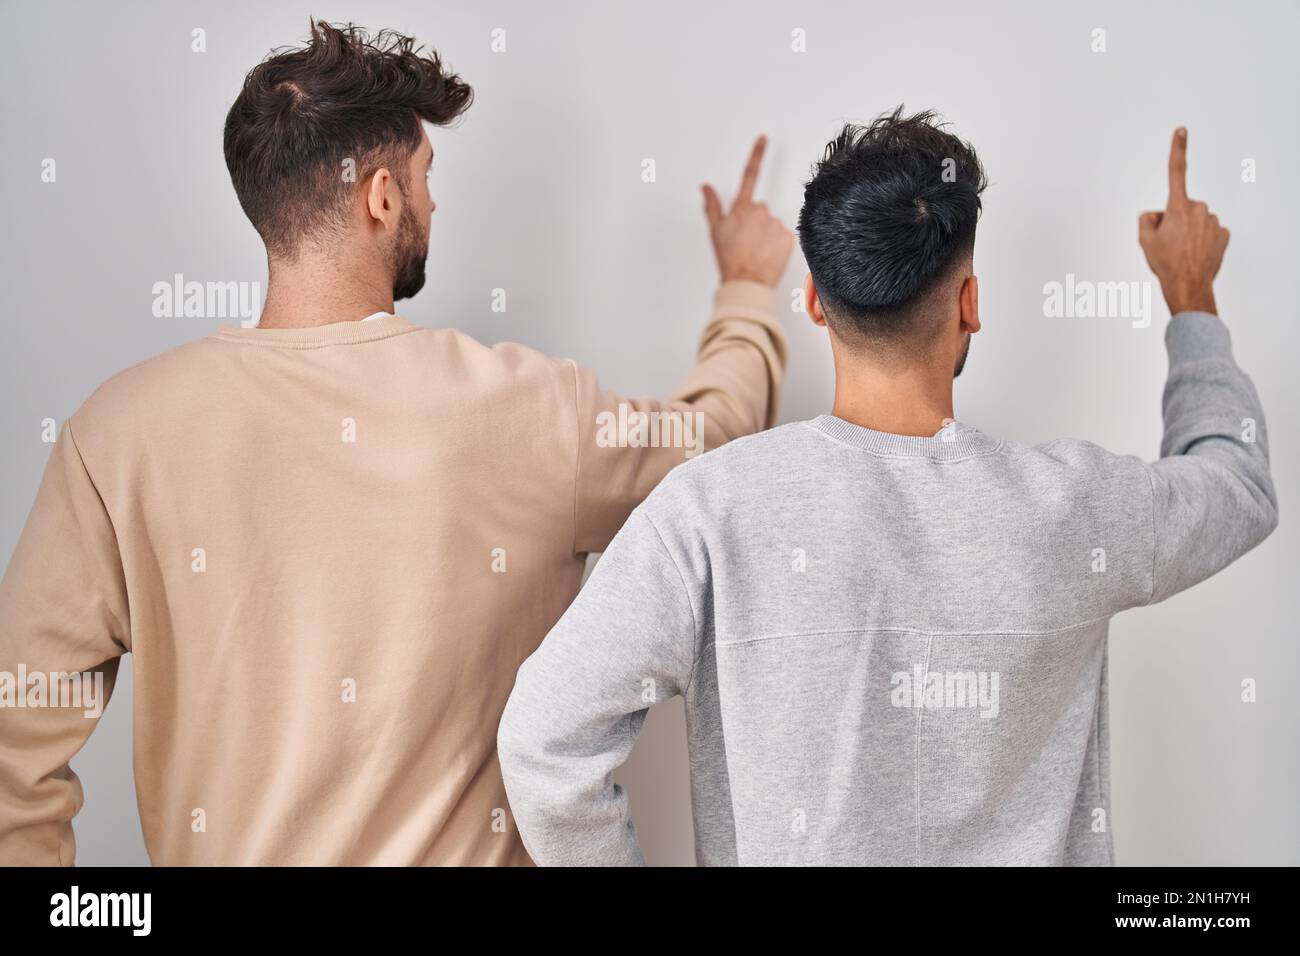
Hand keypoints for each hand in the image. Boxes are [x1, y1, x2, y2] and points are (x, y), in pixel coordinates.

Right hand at [702, 135, 793, 286]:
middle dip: (755, 221)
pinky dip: (777, 244)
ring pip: (772, 224)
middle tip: (746, 241)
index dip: (756, 155)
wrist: (746, 282)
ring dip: (766, 234)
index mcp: (741, 208)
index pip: (749, 175)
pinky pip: (784, 236)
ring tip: (757, 251)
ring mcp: (776, 224)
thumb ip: (712, 205)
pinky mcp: (788, 237)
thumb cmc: (729, 259)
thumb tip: (705, 187)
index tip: (763, 138)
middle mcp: (760, 211)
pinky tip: (768, 255)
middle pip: (760, 209)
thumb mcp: (715, 231)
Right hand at [1138, 127, 1229, 315]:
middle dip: (1175, 220)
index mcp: (1177, 208)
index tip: (1181, 131)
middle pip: (1182, 207)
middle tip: (1169, 243)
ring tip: (1182, 252)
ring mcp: (1213, 221)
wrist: (1188, 285)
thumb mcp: (1144, 240)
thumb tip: (1156, 214)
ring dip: (1189, 231)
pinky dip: (1202, 240)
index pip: (1176, 172)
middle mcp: (1198, 209)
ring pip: (1197, 220)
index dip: (1177, 149)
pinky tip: (1196, 253)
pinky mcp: (1223, 233)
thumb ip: (1146, 219)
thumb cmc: (1166, 264)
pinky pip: (1209, 231)